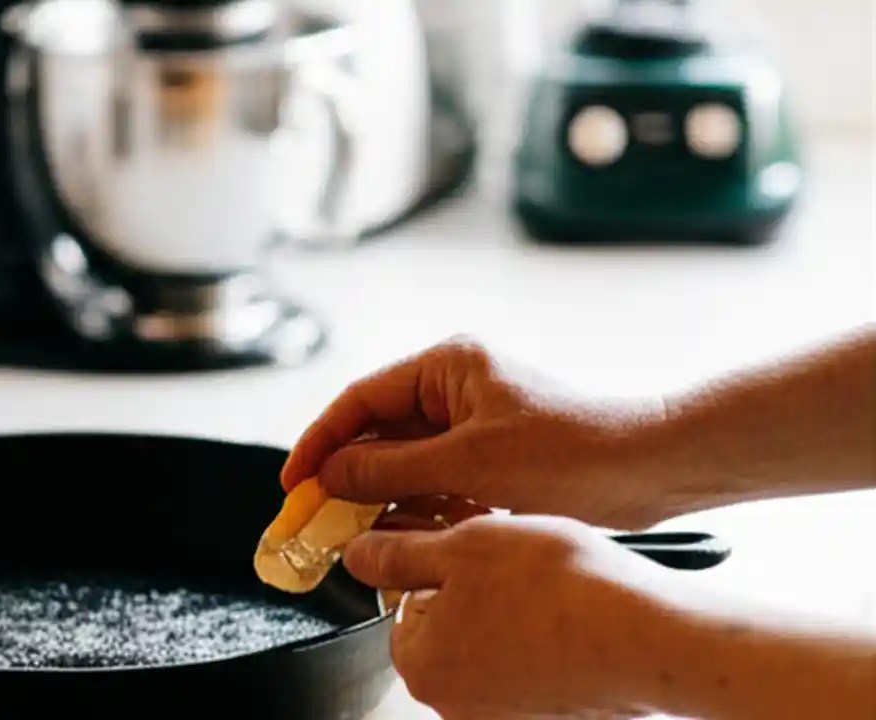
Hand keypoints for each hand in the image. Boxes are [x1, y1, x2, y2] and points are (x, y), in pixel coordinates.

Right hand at [281, 337, 671, 529]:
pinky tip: (404, 532)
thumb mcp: (467, 463)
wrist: (646, 472)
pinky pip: (433, 479)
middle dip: (347, 475)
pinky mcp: (487, 455)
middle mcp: (453, 387)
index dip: (319, 442)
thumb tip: (332, 474)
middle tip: (314, 518)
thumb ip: (390, 468)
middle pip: (377, 431)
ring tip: (355, 532)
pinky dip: (416, 505)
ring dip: (381, 496)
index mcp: (446, 367)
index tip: (293, 482)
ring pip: (403, 460)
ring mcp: (470, 422)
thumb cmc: (571, 452)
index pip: (360, 400)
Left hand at [344, 513, 685, 718]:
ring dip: (512, 610)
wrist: (649, 634)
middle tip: (513, 562)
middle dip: (476, 590)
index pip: (404, 606)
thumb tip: (359, 557)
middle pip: (446, 628)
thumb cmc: (560, 591)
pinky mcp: (550, 715)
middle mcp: (456, 705)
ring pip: (492, 643)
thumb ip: (398, 553)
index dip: (436, 566)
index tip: (467, 547)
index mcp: (422, 666)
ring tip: (548, 584)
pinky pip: (533, 664)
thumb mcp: (460, 546)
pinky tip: (570, 612)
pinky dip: (546, 637)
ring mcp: (505, 715)